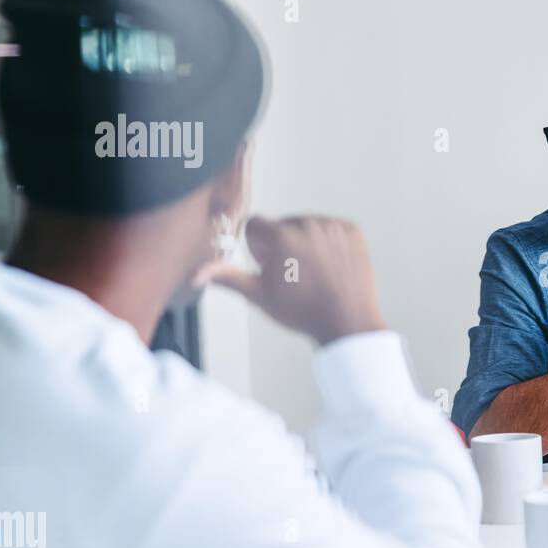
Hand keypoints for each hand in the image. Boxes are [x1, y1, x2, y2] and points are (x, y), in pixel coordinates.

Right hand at [197, 215, 385, 344]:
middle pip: (282, 224)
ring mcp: (333, 226)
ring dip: (305, 241)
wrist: (346, 322)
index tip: (269, 265)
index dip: (258, 247)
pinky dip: (328, 242)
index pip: (256, 225)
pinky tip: (328, 264)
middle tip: (294, 273)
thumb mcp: (258, 294)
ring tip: (312, 271)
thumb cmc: (301, 311)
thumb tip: (195, 274)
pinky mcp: (352, 230)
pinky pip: (331, 228)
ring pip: (307, 225)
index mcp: (282, 236)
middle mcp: (308, 224)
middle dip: (282, 244)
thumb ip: (227, 277)